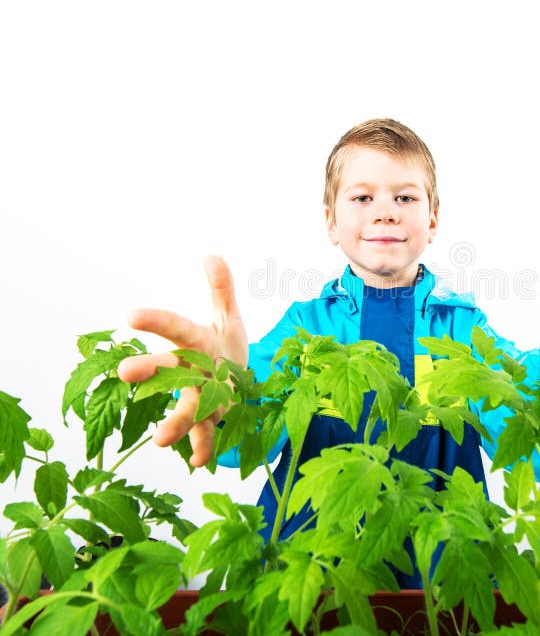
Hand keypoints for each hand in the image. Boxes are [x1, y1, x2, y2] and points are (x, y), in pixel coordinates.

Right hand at [117, 256, 247, 466]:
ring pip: (184, 409)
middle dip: (148, 372)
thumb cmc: (224, 347)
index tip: (131, 315)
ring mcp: (200, 397)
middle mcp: (189, 372)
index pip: (175, 328)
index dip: (156, 320)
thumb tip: (212, 256)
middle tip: (123, 372)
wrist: (234, 382)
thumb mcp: (228, 318)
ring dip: (173, 424)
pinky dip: (204, 449)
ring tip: (160, 440)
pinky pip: (208, 436)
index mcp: (194, 343)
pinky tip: (200, 464)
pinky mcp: (213, 420)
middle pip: (167, 370)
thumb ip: (221, 290)